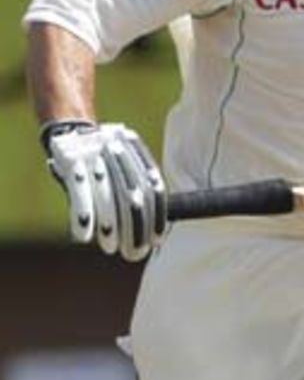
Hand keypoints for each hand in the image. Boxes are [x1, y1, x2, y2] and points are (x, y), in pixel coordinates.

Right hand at [42, 120, 166, 261]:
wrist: (69, 127)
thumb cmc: (103, 157)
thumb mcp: (125, 163)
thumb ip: (139, 187)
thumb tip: (158, 228)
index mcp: (135, 148)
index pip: (153, 185)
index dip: (157, 215)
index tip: (157, 240)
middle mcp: (117, 149)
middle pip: (132, 194)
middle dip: (135, 227)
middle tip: (135, 252)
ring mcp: (94, 153)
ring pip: (106, 195)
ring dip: (109, 225)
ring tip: (111, 247)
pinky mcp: (70, 160)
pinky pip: (78, 191)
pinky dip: (82, 214)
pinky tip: (84, 235)